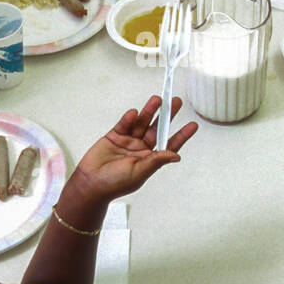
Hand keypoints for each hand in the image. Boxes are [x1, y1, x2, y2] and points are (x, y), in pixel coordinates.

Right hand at [70, 96, 197, 203]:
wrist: (90, 183)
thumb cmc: (115, 184)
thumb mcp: (139, 173)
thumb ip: (156, 161)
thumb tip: (176, 155)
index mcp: (150, 159)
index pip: (169, 144)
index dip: (181, 135)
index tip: (193, 125)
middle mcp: (142, 148)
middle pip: (157, 129)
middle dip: (166, 116)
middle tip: (175, 102)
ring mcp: (128, 141)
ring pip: (141, 123)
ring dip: (149, 111)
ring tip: (157, 99)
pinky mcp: (115, 136)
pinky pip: (124, 124)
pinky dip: (129, 118)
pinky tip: (134, 113)